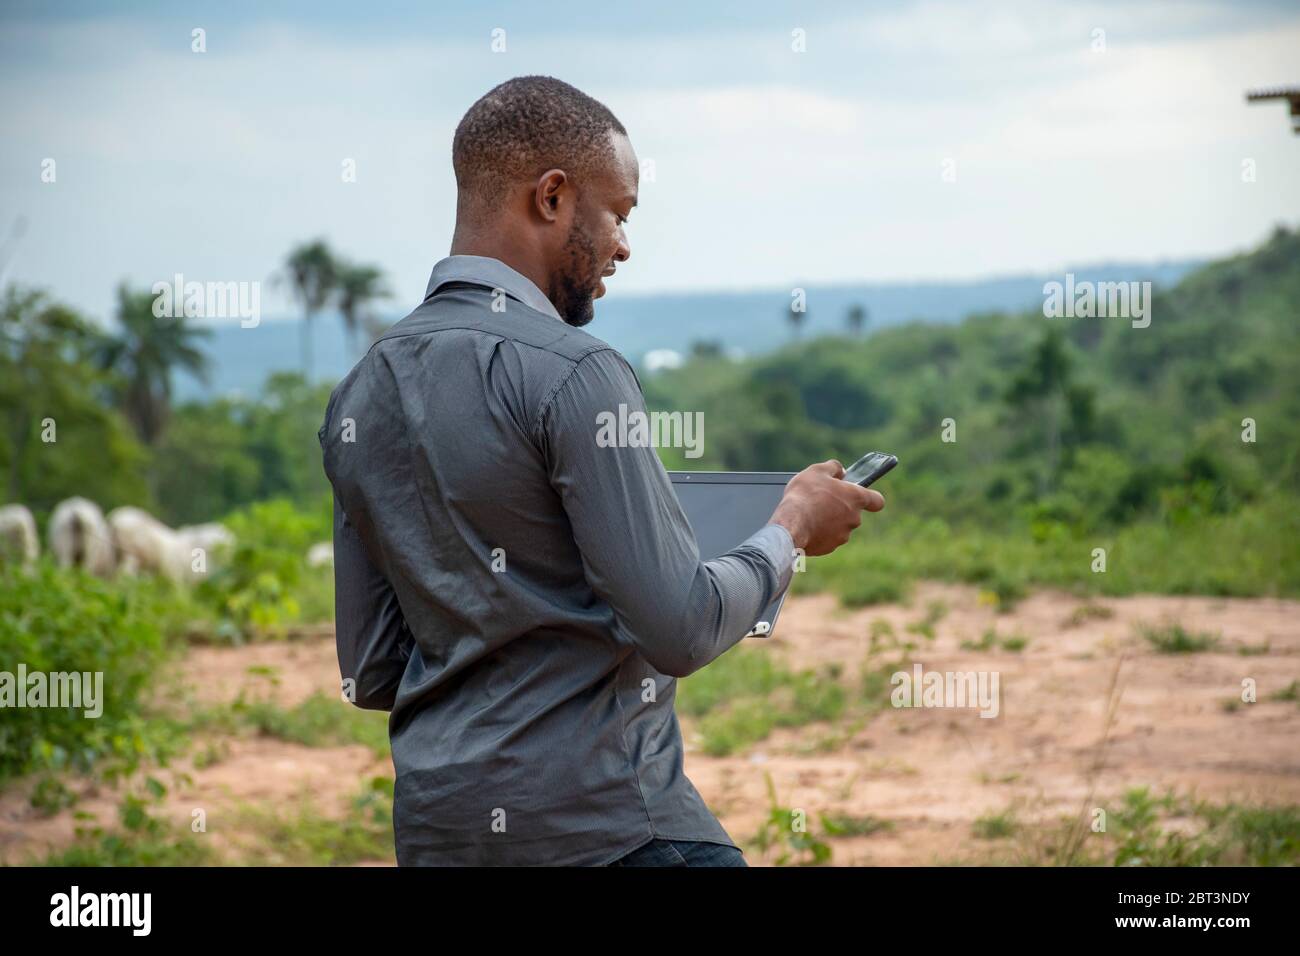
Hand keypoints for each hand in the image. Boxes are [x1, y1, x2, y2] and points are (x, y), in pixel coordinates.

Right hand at [769, 459, 884, 556]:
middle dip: (840, 507)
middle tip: (821, 499)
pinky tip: (806, 525)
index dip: (871, 498)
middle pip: (853, 512)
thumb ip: (833, 467)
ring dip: (828, 520)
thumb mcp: (817, 471)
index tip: (860, 495)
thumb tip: (840, 471)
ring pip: (839, 526)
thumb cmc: (804, 496)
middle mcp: (854, 518)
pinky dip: (819, 532)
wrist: (790, 526)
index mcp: (856, 498)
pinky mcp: (830, 547)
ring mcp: (843, 535)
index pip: (877, 501)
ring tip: (810, 513)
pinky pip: (827, 537)